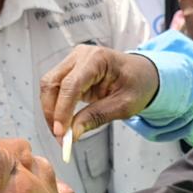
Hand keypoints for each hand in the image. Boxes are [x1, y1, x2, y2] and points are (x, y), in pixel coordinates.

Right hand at [38, 45, 162, 141]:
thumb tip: (73, 133)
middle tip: (59, 137)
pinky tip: (64, 123)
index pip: (71, 84)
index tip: (61, 132)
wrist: (143, 74)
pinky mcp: (69, 71)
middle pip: (52, 83)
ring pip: (49, 86)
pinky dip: (56, 107)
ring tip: (62, 133)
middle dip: (51, 112)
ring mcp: (72, 61)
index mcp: (97, 58)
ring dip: (51, 111)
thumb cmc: (138, 85)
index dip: (62, 110)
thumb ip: (97, 116)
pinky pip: (55, 89)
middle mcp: (80, 55)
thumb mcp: (124, 105)